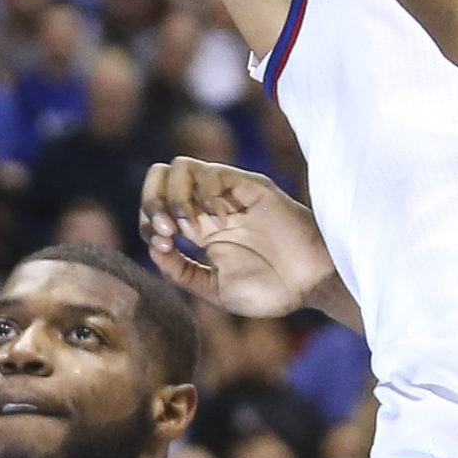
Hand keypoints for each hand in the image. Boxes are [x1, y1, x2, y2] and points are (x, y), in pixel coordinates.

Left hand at [140, 159, 338, 317]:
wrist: (309, 285)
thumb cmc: (269, 290)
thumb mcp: (214, 289)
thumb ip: (181, 271)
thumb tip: (152, 247)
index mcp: (198, 229)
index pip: (155, 205)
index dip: (147, 221)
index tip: (163, 246)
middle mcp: (209, 206)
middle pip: (160, 176)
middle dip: (152, 200)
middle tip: (167, 230)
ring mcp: (229, 194)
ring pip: (180, 167)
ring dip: (175, 196)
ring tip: (189, 227)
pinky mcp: (250, 186)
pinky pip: (214, 172)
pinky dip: (206, 195)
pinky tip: (219, 221)